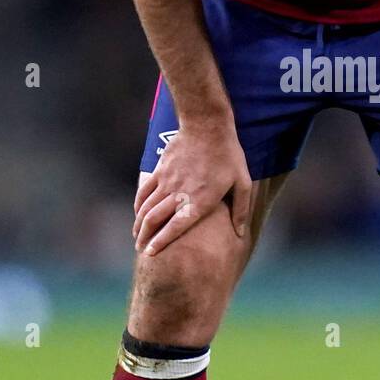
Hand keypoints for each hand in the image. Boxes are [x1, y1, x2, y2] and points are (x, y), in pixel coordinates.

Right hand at [133, 120, 250, 254]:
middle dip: (145, 238)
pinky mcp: (159, 170)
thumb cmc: (228, 155)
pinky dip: (138, 205)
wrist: (207, 125)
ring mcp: (166, 182)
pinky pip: (144, 191)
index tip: (150, 254)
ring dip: (139, 224)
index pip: (175, 228)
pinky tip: (137, 214)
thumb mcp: (242, 182)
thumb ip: (240, 210)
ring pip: (146, 208)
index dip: (160, 243)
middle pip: (155, 221)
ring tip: (137, 236)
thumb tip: (240, 233)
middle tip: (141, 250)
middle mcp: (179, 194)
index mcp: (199, 201)